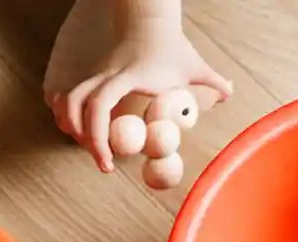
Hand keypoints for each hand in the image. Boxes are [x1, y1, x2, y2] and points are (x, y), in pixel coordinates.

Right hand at [48, 17, 230, 172]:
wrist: (148, 21)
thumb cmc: (173, 47)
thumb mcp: (195, 65)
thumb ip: (214, 81)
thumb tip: (230, 93)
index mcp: (129, 78)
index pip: (101, 103)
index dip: (98, 134)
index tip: (109, 161)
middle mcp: (108, 77)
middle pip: (79, 106)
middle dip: (85, 139)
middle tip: (103, 165)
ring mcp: (98, 76)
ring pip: (69, 99)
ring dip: (71, 126)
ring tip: (89, 149)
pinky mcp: (94, 78)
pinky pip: (70, 96)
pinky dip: (67, 114)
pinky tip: (76, 132)